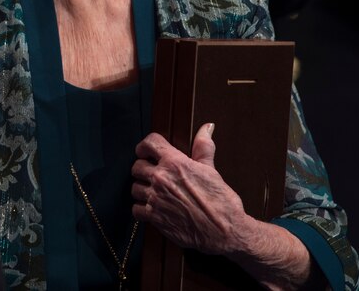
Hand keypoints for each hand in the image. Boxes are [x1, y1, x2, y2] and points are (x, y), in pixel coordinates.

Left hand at [132, 123, 248, 255]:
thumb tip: (207, 127)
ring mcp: (156, 199)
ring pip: (134, 187)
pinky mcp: (154, 218)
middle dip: (144, 168)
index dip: (146, 145)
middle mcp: (161, 179)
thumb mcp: (211, 170)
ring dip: (142, 189)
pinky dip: (142, 209)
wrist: (223, 231)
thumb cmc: (220, 200)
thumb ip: (203, 146)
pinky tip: (153, 208)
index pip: (149, 143)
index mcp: (175, 163)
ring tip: (153, 191)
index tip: (146, 151)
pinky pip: (136, 209)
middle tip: (152, 173)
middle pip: (137, 166)